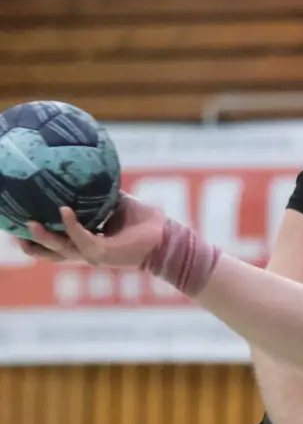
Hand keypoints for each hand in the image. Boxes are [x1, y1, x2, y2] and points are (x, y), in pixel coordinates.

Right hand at [21, 194, 165, 266]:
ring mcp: (95, 254)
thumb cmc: (143, 222)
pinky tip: (64, 211)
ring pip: (62, 249)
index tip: (20, 228)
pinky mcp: (103, 254)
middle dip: (34, 246)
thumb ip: (97, 193)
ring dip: (46, 238)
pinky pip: (82, 239)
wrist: (165, 237)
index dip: (40, 239)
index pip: (59, 243)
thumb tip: (84, 170)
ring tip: (30, 225)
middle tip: (14, 236)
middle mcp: (88, 250)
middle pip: (54, 253)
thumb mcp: (115, 203)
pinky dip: (72, 225)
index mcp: (88, 241)